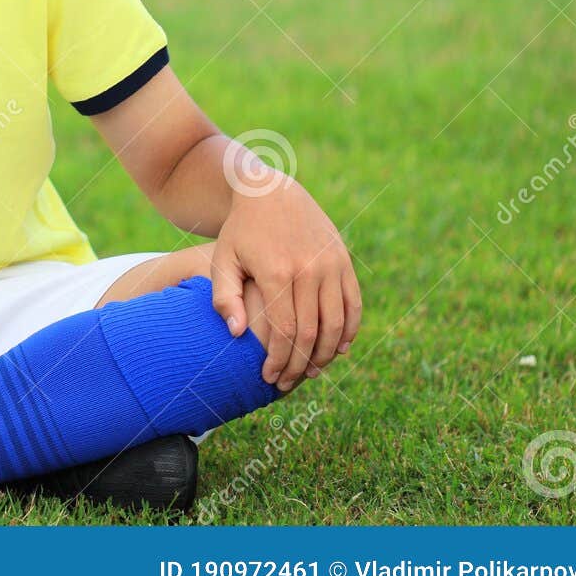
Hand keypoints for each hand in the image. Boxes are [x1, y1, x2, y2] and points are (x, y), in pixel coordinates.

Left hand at [210, 177, 362, 391]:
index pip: (284, 332)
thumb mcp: (222, 260)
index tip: (269, 379)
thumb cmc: (239, 232)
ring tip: (310, 372)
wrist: (270, 192)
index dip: (279, 361)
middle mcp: (308, 269)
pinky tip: (337, 349)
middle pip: (311, 333)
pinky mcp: (344, 261)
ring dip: (326, 354)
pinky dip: (349, 330)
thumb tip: (237, 334)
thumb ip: (225, 297)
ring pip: (336, 324)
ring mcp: (331, 264)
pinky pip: (353, 304)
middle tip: (288, 383)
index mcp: (277, 272)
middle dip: (299, 365)